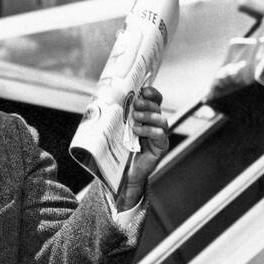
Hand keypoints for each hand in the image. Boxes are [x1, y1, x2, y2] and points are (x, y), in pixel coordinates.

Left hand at [120, 86, 169, 206]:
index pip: (155, 100)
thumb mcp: (118, 130)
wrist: (125, 174)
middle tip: (136, 103)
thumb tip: (102, 100)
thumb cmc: (121, 151)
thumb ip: (117, 117)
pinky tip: (138, 131)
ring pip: (161, 120)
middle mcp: (156, 124)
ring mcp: (160, 136)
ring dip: (149, 116)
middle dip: (147, 103)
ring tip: (136, 116)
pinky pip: (160, 135)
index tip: (144, 90)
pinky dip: (149, 130)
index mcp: (147, 117)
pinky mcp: (160, 147)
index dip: (152, 93)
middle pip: (158, 108)